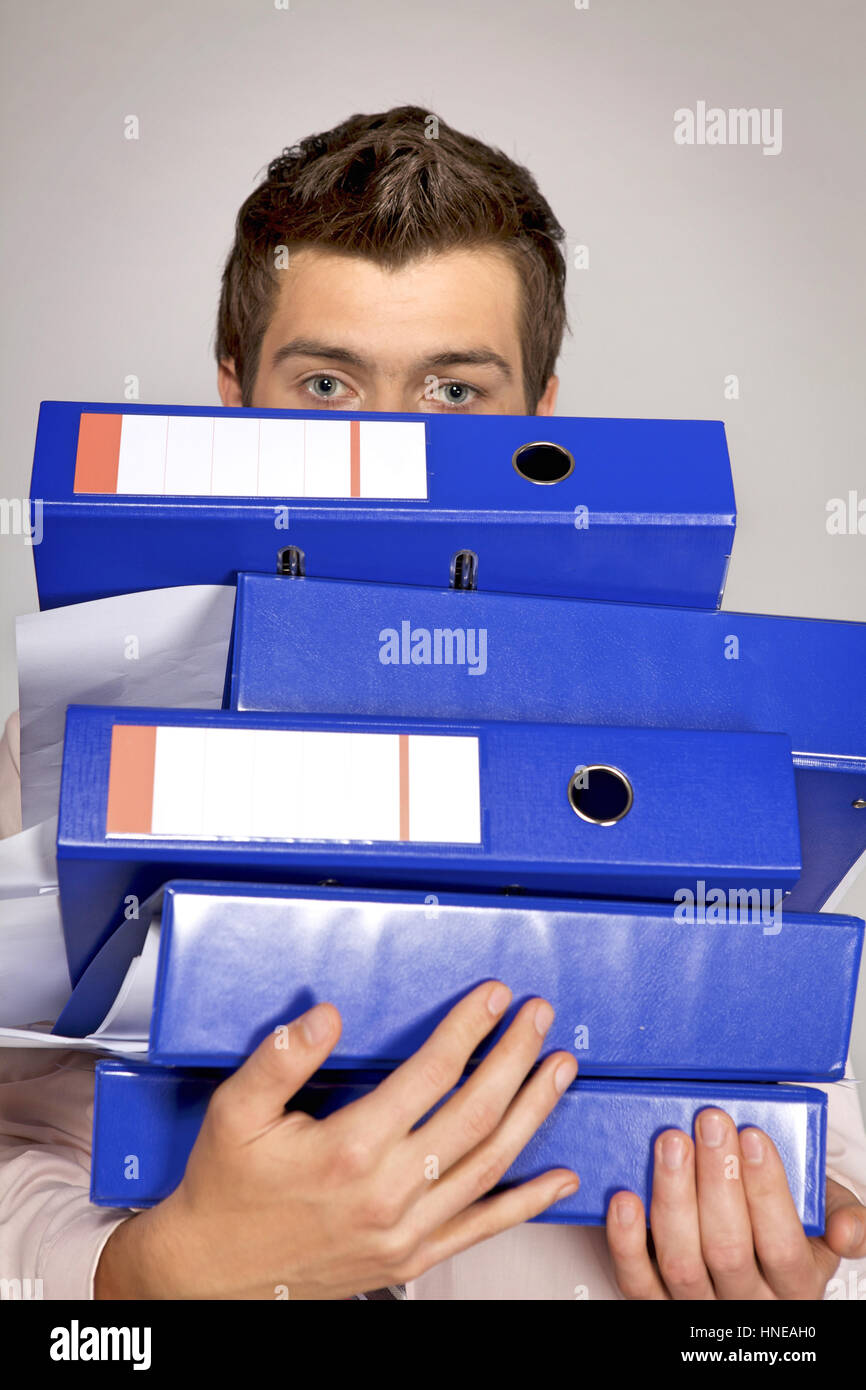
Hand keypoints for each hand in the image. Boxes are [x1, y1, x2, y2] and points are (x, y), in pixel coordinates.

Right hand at [95, 982, 578, 1298]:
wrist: (211, 1273)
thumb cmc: (226, 1190)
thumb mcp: (234, 1112)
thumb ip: (281, 1059)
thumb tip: (326, 1018)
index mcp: (348, 1149)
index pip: (430, 1074)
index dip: (468, 1029)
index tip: (493, 997)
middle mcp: (385, 1192)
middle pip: (473, 1113)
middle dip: (514, 1058)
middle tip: (537, 1018)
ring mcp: (403, 1231)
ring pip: (488, 1165)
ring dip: (531, 1113)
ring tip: (558, 1071)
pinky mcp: (409, 1257)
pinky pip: (480, 1227)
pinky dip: (525, 1202)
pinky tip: (558, 1178)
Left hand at [605, 1108, 865, 1298]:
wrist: (751, 1268)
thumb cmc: (785, 1232)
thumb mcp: (824, 1219)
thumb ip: (839, 1213)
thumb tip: (846, 1228)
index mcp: (794, 1281)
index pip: (781, 1243)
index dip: (766, 1189)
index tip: (751, 1137)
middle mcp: (746, 1299)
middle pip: (727, 1249)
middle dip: (715, 1178)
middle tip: (708, 1124)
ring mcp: (697, 1303)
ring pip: (682, 1261)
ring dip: (672, 1196)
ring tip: (670, 1144)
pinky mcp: (655, 1301)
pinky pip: (636, 1280)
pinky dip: (626, 1239)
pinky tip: (627, 1198)